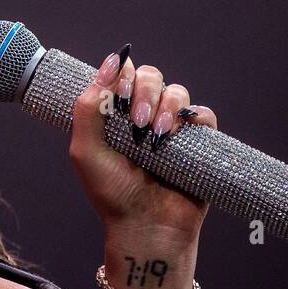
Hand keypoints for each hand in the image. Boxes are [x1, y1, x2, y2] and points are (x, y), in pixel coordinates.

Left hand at [69, 45, 219, 241]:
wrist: (146, 226)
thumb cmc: (112, 194)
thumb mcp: (85, 150)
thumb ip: (88, 106)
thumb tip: (110, 62)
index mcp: (112, 116)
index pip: (120, 75)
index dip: (121, 75)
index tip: (117, 94)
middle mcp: (141, 117)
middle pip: (149, 76)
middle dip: (143, 92)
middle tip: (136, 122)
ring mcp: (171, 128)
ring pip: (176, 91)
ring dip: (166, 106)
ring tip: (156, 136)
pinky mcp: (197, 142)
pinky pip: (202, 113)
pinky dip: (193, 117)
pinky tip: (177, 137)